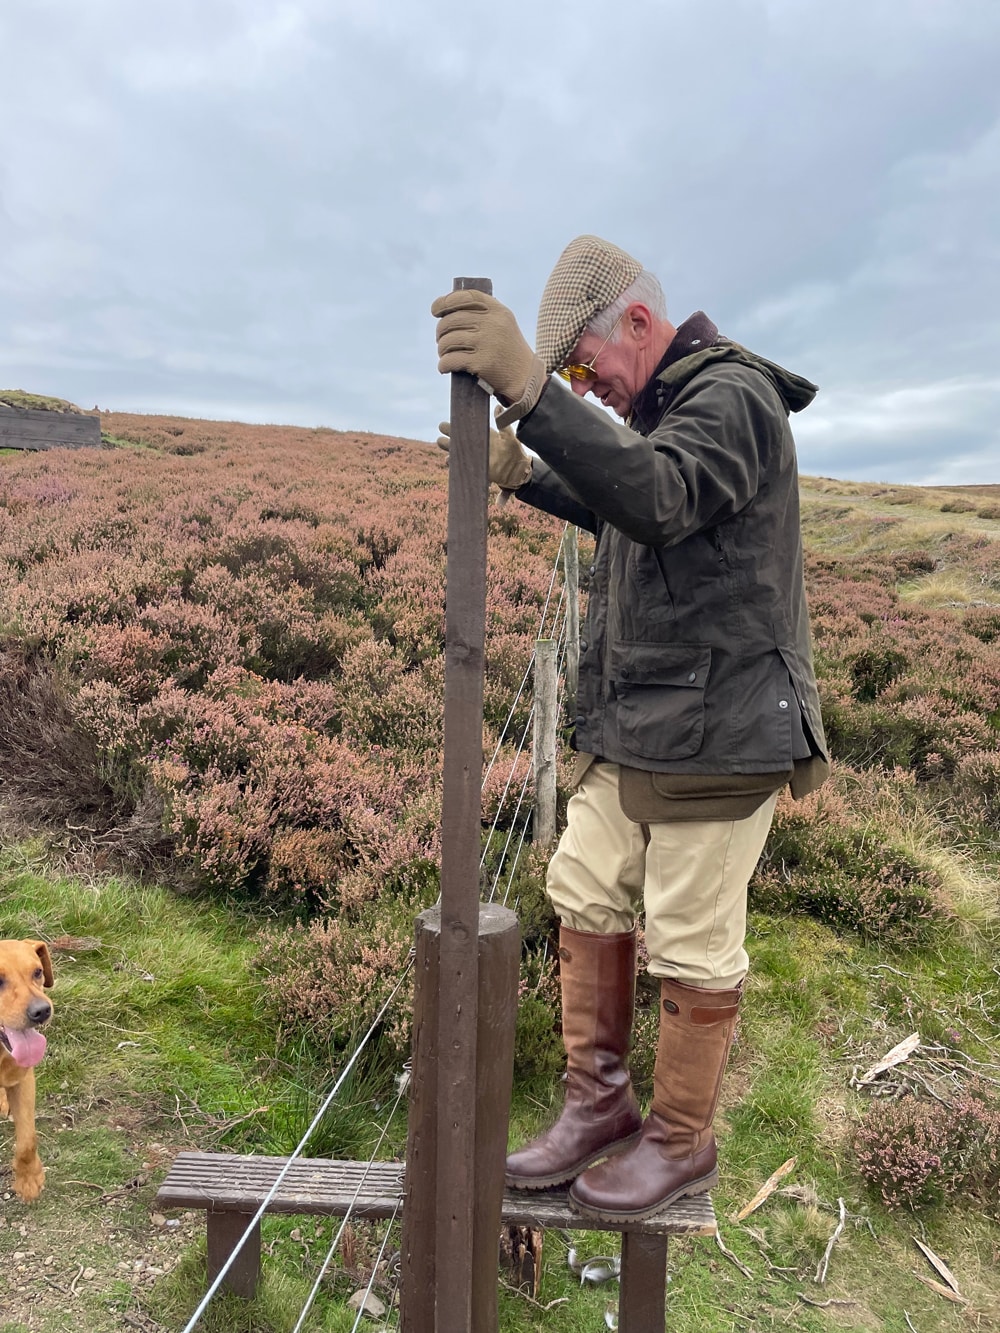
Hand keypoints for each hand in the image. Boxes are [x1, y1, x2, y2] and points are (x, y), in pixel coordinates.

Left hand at [431, 290, 546, 426]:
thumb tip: (446, 308)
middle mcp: (492, 323)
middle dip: (440, 332)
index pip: (466, 297)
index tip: (435, 310)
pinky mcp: (481, 362)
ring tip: (444, 354)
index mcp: (497, 310)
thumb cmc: (508, 350)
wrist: (525, 378)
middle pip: (451, 321)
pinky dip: (443, 364)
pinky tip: (444, 367)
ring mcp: (486, 342)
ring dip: (441, 349)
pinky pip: (451, 360)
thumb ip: (481, 313)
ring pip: (448, 341)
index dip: (446, 301)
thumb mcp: (502, 323)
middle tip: (441, 341)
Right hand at [436, 419, 531, 491]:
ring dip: (449, 448)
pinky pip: (460, 465)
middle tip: (443, 431)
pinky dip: (453, 463)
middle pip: (458, 438)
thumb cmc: (514, 451)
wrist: (517, 470)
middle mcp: (476, 445)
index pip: (467, 427)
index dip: (457, 424)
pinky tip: (448, 460)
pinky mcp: (475, 467)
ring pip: (457, 451)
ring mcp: (474, 456)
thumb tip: (498, 407)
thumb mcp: (509, 435)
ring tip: (441, 443)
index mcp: (483, 434)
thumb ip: (502, 423)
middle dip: (449, 435)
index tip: (449, 420)